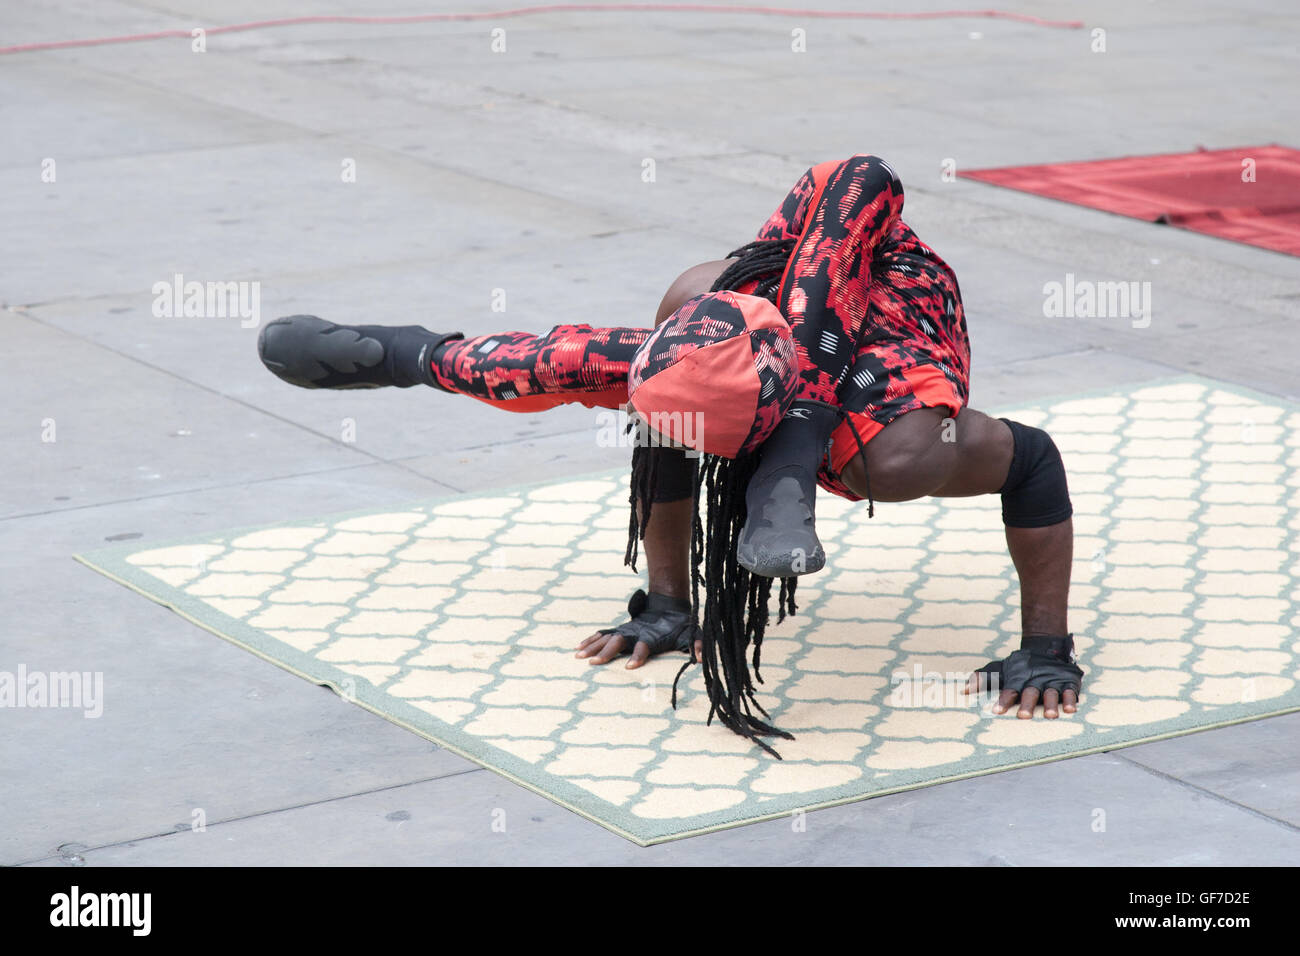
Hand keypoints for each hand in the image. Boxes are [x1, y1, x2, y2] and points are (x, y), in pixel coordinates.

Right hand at [575, 589, 699, 669]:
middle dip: (607, 652)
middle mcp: (636, 634)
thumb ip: (697, 645)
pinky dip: (591, 639)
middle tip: (594, 663)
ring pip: (607, 638)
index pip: (643, 647)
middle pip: (619, 642)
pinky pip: (604, 634)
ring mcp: (627, 631)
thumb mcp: (691, 633)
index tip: (629, 667)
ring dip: (593, 646)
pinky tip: (579, 647)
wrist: (669, 604)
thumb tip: (703, 659)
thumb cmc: (680, 624)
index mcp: (652, 638)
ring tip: (578, 656)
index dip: (637, 656)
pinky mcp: (621, 630)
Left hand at [964, 635, 1082, 718]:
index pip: (1008, 691)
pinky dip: (1070, 700)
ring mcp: (1052, 682)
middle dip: (1026, 705)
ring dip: (1050, 704)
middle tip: (1023, 717)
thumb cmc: (1020, 666)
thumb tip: (963, 690)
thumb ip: (984, 679)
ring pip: (1051, 694)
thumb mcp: (1001, 669)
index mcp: (1018, 679)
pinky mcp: (1067, 683)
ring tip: (1050, 716)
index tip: (996, 712)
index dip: (1002, 701)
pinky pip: (1070, 692)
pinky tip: (1070, 709)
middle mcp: (1034, 681)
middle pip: (1030, 693)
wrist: (1047, 647)